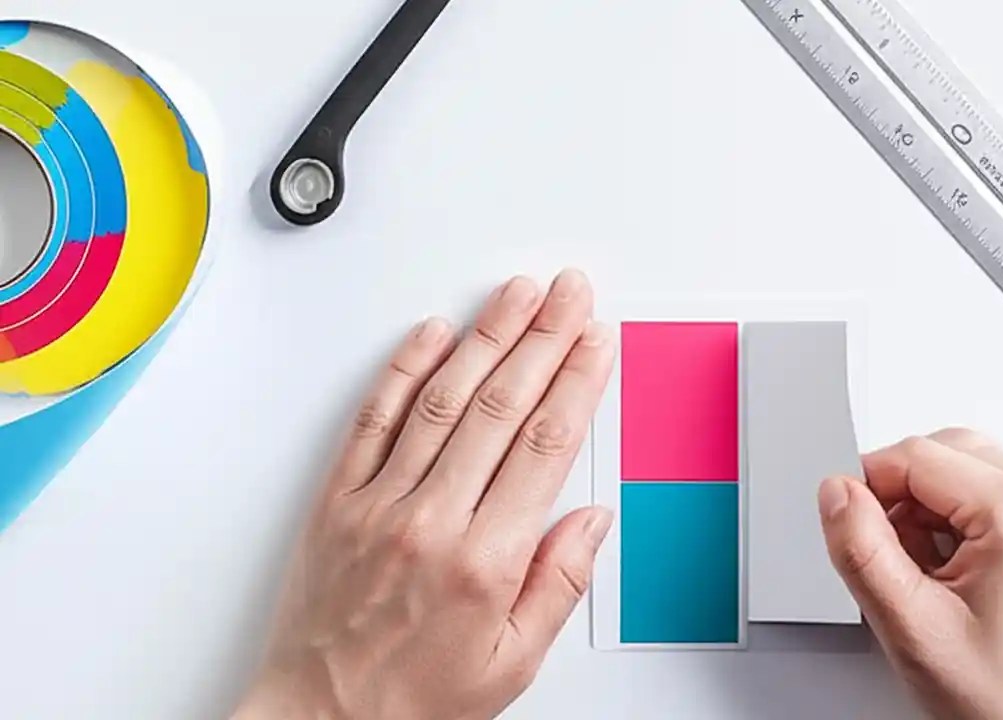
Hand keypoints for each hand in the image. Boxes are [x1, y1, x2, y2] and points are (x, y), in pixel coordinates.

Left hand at [233, 270, 615, 719]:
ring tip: (516, 295)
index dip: (578, 382)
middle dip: (544, 338)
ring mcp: (380, 503)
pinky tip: (432, 333)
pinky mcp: (339, 499)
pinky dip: (404, 370)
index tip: (597, 341)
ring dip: (486, 337)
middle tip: (569, 292)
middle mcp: (432, 520)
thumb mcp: (513, 664)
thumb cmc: (415, 699)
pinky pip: (374, 419)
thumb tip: (592, 520)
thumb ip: (560, 584)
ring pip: (443, 399)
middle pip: (501, 406)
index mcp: (486, 561)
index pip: (545, 446)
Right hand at [818, 429, 1002, 719]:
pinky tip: (957, 571)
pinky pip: (995, 488)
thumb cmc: (1001, 699)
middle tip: (897, 564)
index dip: (869, 485)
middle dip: (902, 497)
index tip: (853, 526)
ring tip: (930, 575)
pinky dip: (961, 517)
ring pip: (967, 465)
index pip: (917, 455)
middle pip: (944, 451)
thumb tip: (838, 492)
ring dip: (930, 507)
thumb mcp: (909, 625)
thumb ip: (861, 549)